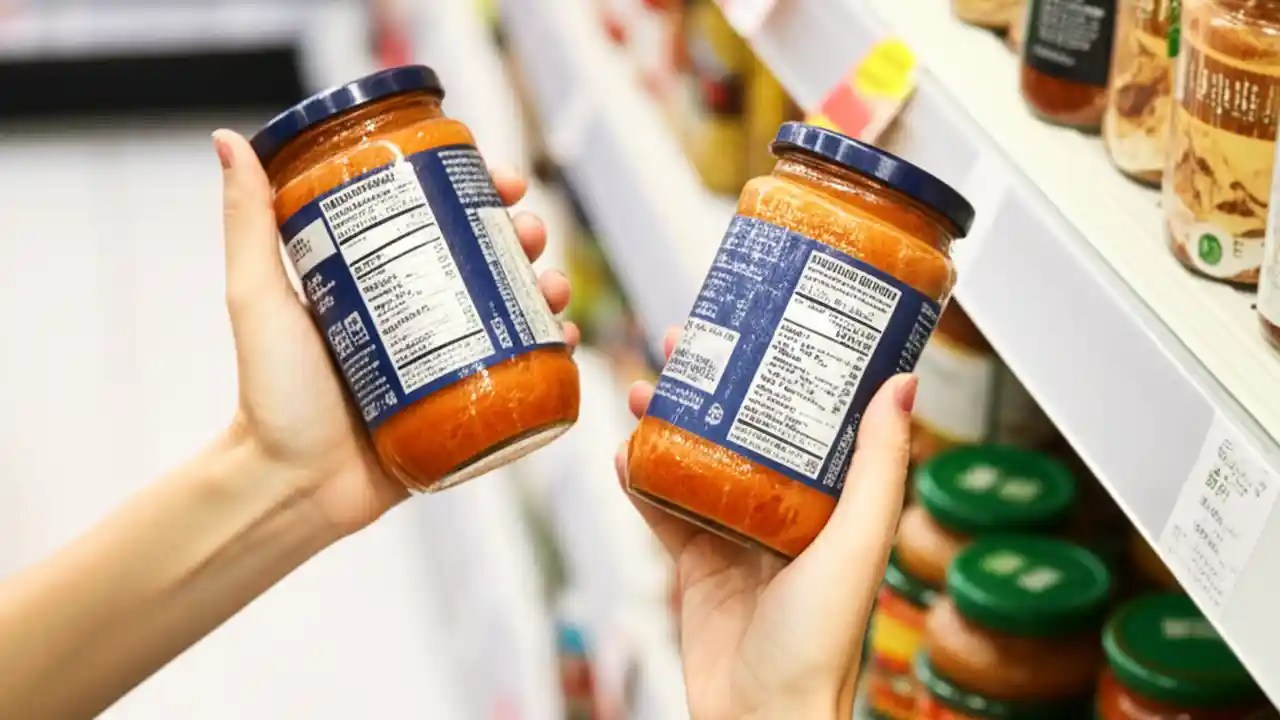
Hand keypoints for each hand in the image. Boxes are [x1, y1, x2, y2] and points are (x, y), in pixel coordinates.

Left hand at [213, 129, 576, 537]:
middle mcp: (419, 317)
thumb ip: (248, 224)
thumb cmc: (269, 395)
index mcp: (379, 282)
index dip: (478, 194)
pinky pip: (522, 374)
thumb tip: (228, 140)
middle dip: (523, 238)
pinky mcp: (467, 409)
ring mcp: (447, 363)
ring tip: (553, 287)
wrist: (289, 486)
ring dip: (546, 289)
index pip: (439, 220)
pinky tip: (566, 339)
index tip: (500, 177)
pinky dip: (552, 353)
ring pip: (514, 313)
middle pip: (488, 261)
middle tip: (531, 233)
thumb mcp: (258, 297)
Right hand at [617, 329, 915, 719]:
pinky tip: (624, 451)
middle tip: (683, 341)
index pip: (805, 417)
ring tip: (645, 387)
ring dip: (667, 420)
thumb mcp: (856, 541)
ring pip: (695, 460)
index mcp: (830, 503)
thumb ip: (877, 465)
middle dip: (710, 383)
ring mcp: (736, 538)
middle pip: (740, 429)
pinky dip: (641, 478)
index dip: (780, 366)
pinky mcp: (695, 567)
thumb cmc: (819, 645)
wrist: (760, 719)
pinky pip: (663, 509)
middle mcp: (783, 513)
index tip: (758, 322)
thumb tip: (903, 380)